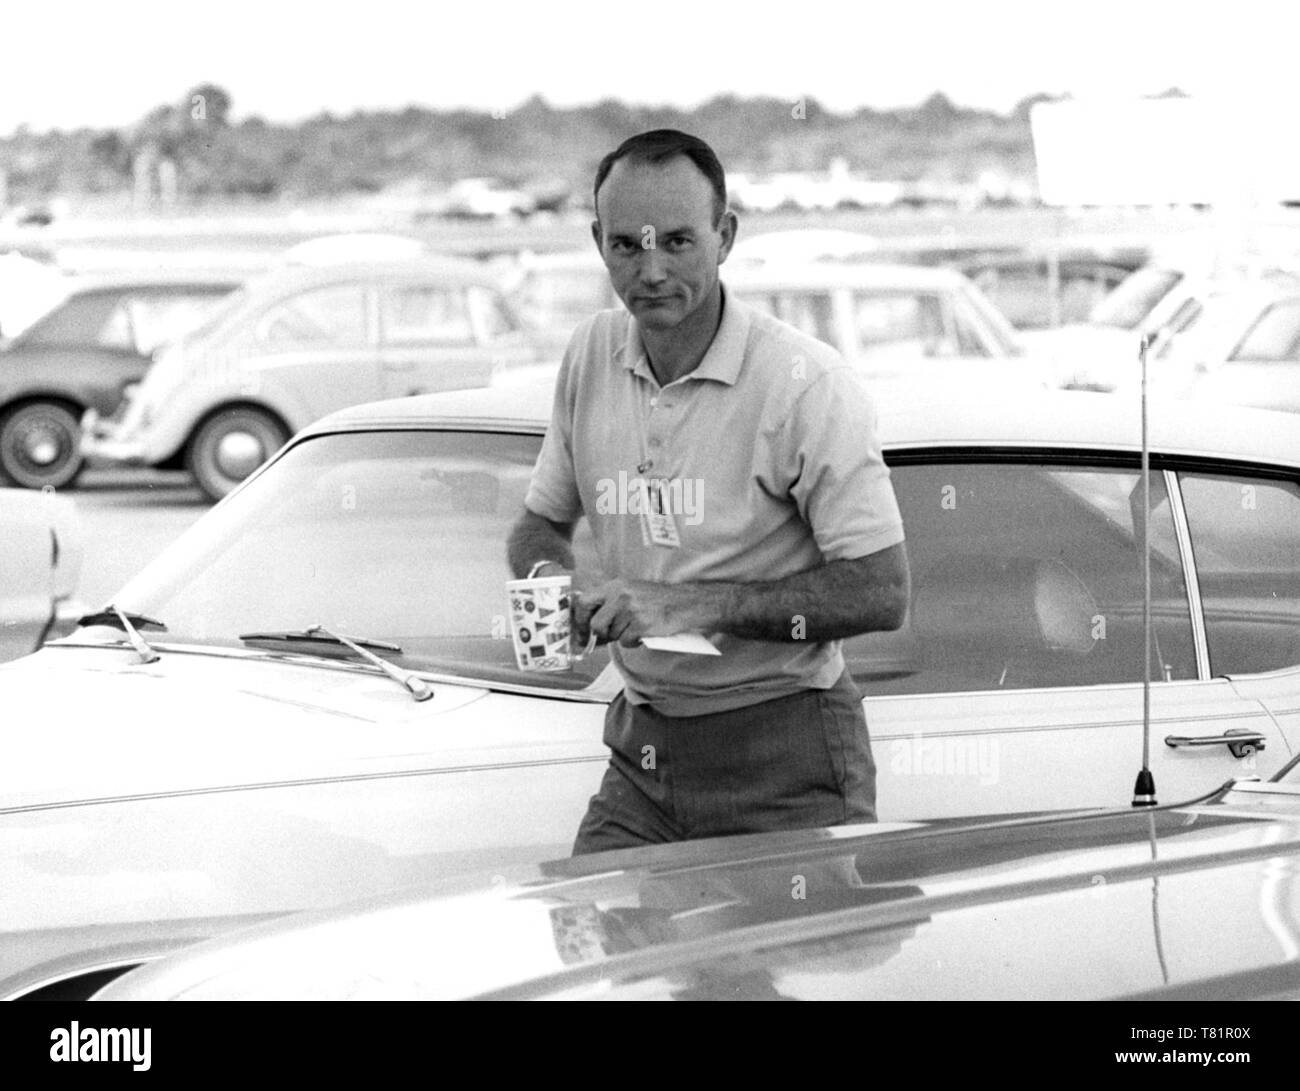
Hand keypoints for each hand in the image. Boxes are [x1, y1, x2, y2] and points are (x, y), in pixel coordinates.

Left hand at [575, 578, 722, 647]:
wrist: (684, 603)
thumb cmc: (657, 599)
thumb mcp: (630, 591)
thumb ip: (609, 604)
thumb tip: (589, 627)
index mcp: (615, 586)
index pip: (584, 601)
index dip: (579, 619)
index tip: (580, 632)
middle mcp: (620, 596)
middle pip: (596, 624)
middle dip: (601, 635)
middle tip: (608, 637)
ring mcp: (631, 610)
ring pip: (613, 635)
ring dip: (622, 637)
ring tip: (636, 628)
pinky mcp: (641, 625)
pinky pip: (626, 642)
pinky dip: (633, 642)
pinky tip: (643, 632)